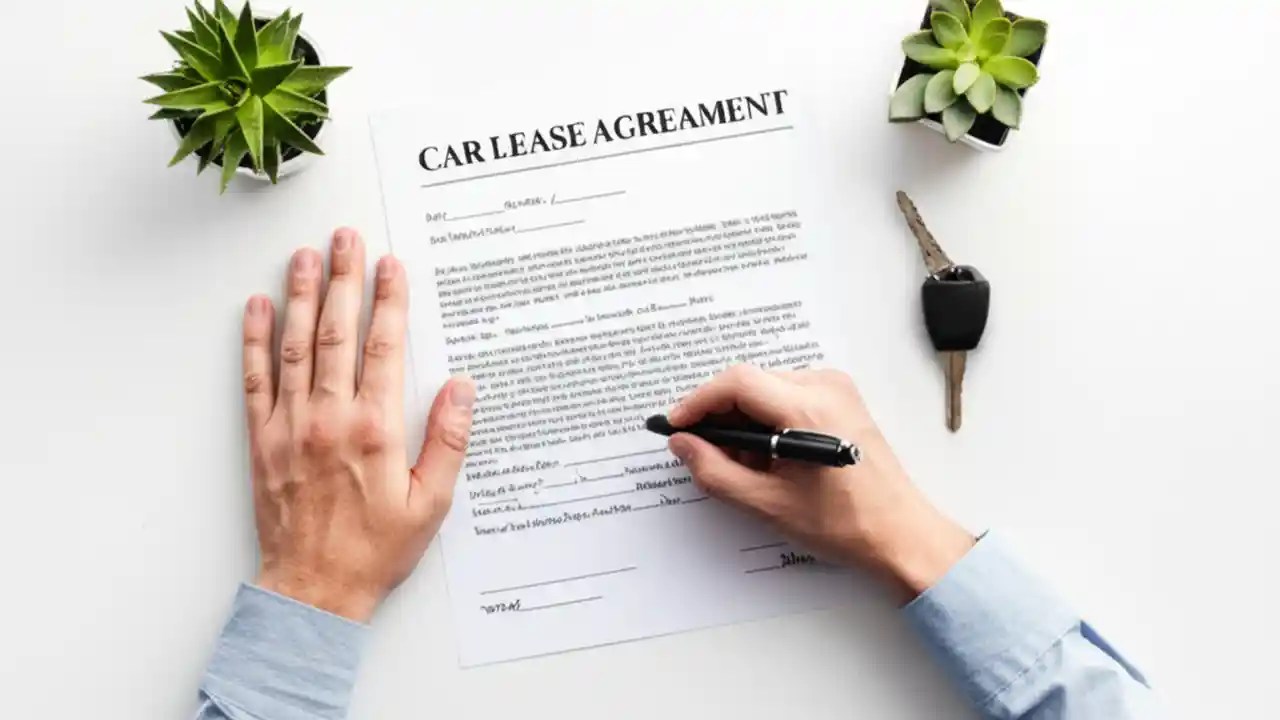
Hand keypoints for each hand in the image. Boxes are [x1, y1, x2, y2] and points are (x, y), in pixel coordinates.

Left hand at [241, 228, 474, 621]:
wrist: (314, 590)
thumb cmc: (375, 550)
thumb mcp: (431, 502)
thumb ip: (447, 440)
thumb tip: (462, 387)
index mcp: (374, 429)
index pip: (383, 347)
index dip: (389, 300)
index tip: (392, 264)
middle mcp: (329, 418)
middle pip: (338, 333)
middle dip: (344, 279)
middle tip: (346, 238)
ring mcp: (290, 426)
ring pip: (296, 346)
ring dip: (301, 296)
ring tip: (306, 257)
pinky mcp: (263, 440)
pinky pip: (256, 380)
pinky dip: (255, 340)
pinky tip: (258, 308)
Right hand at [667, 365, 972, 601]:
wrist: (900, 533)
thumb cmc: (845, 524)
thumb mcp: (767, 504)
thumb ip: (715, 471)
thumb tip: (683, 445)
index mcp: (808, 409)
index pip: (736, 382)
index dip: (698, 401)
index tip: (676, 425)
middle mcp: (825, 387)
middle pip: (750, 382)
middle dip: (719, 413)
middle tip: (700, 449)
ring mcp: (837, 390)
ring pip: (767, 387)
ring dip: (743, 418)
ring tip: (738, 461)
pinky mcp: (842, 399)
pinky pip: (788, 395)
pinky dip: (767, 418)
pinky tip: (765, 455)